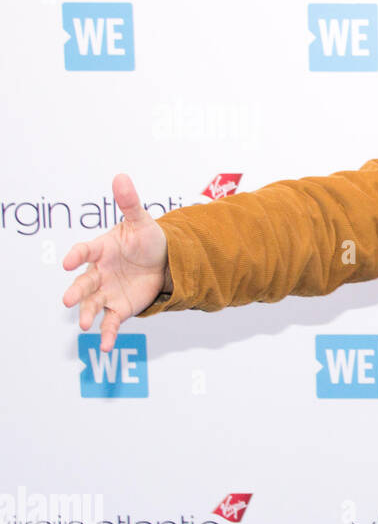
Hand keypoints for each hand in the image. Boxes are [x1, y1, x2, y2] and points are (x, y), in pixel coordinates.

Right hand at [62, 174, 169, 351]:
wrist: (163, 262)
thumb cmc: (147, 240)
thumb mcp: (141, 222)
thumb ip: (130, 203)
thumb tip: (120, 176)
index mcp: (101, 250)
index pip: (85, 252)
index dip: (77, 256)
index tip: (69, 261)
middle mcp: (100, 272)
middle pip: (85, 283)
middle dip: (76, 291)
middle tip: (67, 300)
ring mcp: (108, 291)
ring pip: (92, 304)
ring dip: (86, 314)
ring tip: (83, 325)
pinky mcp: (120, 307)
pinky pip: (111, 322)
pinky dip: (108, 334)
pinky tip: (106, 346)